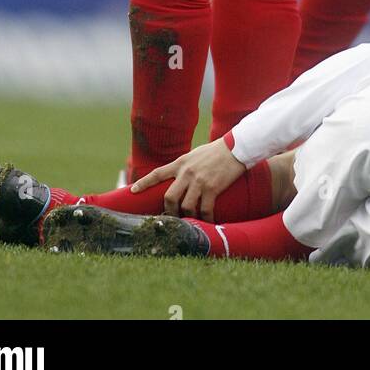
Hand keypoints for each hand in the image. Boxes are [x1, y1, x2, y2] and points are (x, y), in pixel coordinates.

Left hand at [130, 138, 244, 219]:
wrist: (236, 148)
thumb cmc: (217, 151)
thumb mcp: (196, 155)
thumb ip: (186, 166)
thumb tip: (180, 177)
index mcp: (181, 163)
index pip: (158, 173)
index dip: (144, 183)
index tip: (133, 191)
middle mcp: (187, 172)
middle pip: (169, 197)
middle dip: (169, 210)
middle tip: (172, 217)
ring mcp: (199, 181)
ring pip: (185, 206)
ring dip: (187, 216)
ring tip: (192, 221)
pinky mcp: (212, 188)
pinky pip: (205, 209)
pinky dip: (206, 218)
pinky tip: (209, 221)